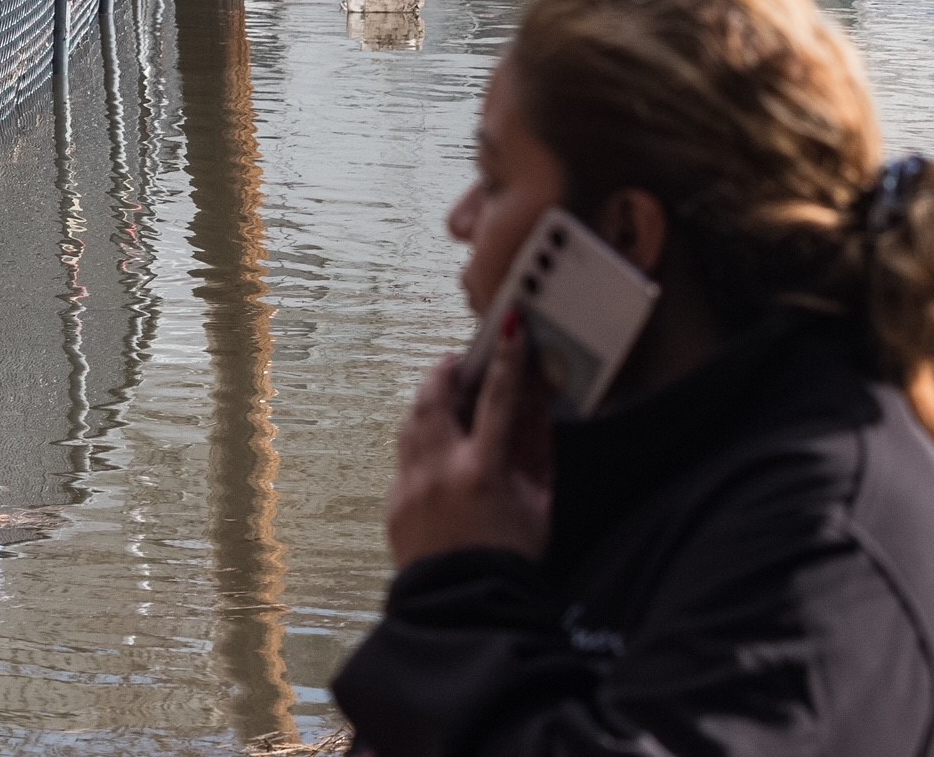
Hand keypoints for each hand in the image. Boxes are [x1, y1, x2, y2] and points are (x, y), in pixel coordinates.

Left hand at [386, 311, 554, 568]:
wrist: (463, 608)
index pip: (497, 397)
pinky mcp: (393, 502)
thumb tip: (539, 404)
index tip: (511, 326)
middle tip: (461, 360)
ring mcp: (409, 486)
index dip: (507, 357)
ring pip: (411, 422)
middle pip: (435, 397)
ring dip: (430, 402)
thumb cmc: (510, 558)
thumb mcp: (540, 503)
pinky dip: (422, 443)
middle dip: (447, 370)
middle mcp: (439, 470)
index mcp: (482, 469)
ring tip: (448, 397)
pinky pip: (405, 457)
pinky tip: (440, 451)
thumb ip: (539, 450)